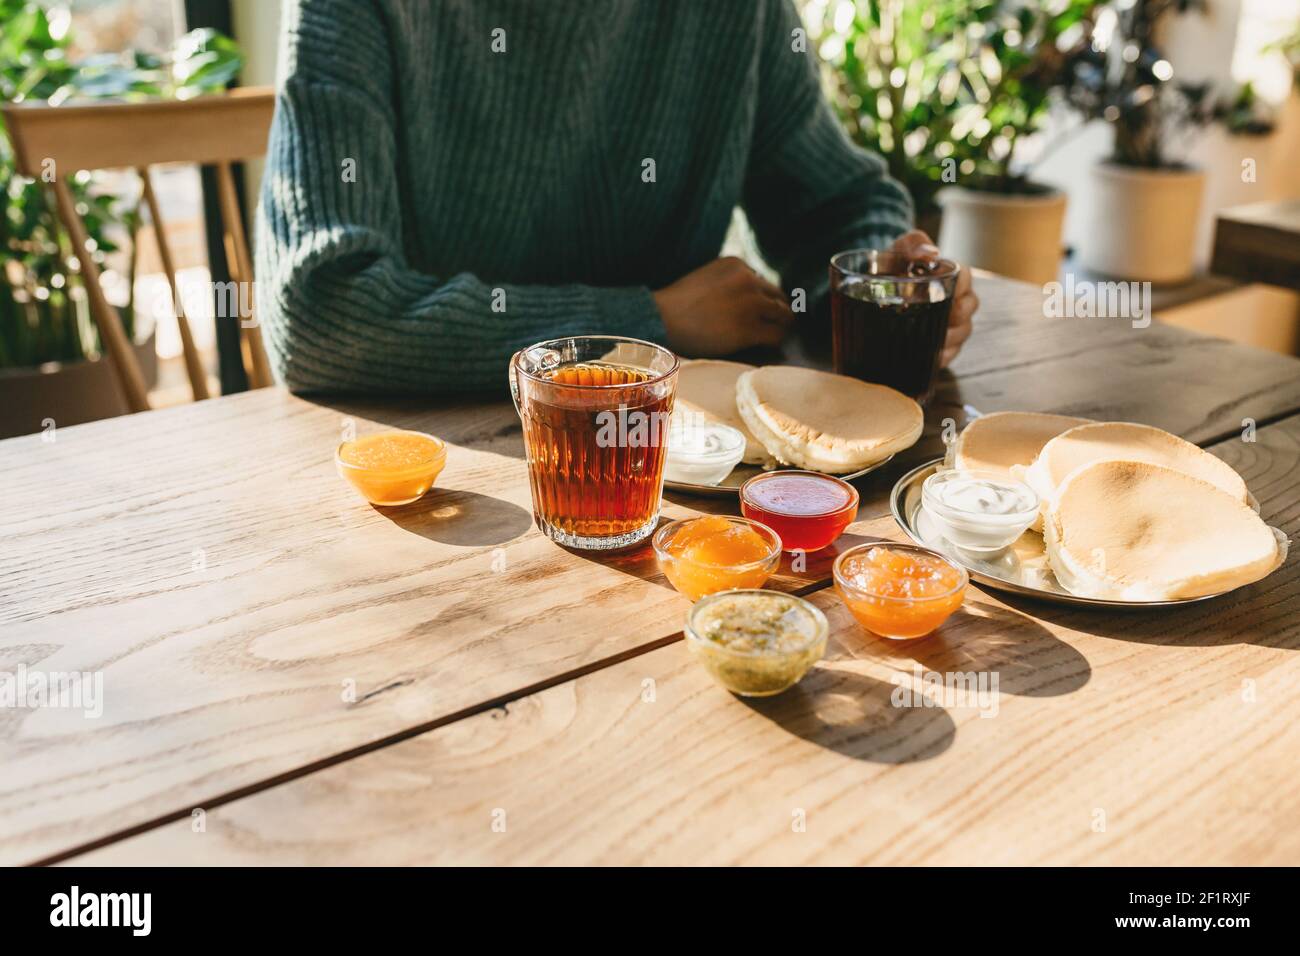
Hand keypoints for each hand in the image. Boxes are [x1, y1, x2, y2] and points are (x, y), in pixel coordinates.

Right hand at [653, 257, 793, 356]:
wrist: (661, 320)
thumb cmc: (678, 304)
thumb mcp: (707, 277)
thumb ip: (730, 280)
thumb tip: (753, 297)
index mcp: (737, 264)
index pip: (762, 281)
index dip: (761, 299)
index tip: (756, 312)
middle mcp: (748, 279)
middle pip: (777, 296)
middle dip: (776, 311)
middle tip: (773, 325)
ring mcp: (750, 304)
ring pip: (783, 315)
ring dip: (780, 326)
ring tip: (773, 335)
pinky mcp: (748, 328)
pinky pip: (776, 335)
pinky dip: (775, 341)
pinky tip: (766, 345)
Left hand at [888, 230, 976, 367]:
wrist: (869, 291)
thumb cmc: (889, 268)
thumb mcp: (897, 251)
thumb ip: (912, 244)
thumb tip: (931, 253)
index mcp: (947, 275)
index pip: (965, 277)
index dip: (963, 285)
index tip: (950, 291)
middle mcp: (952, 299)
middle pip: (969, 307)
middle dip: (959, 315)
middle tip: (943, 318)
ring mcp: (947, 322)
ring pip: (963, 332)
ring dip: (952, 337)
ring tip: (935, 339)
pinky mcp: (938, 343)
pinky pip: (950, 353)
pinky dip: (943, 356)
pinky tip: (932, 358)